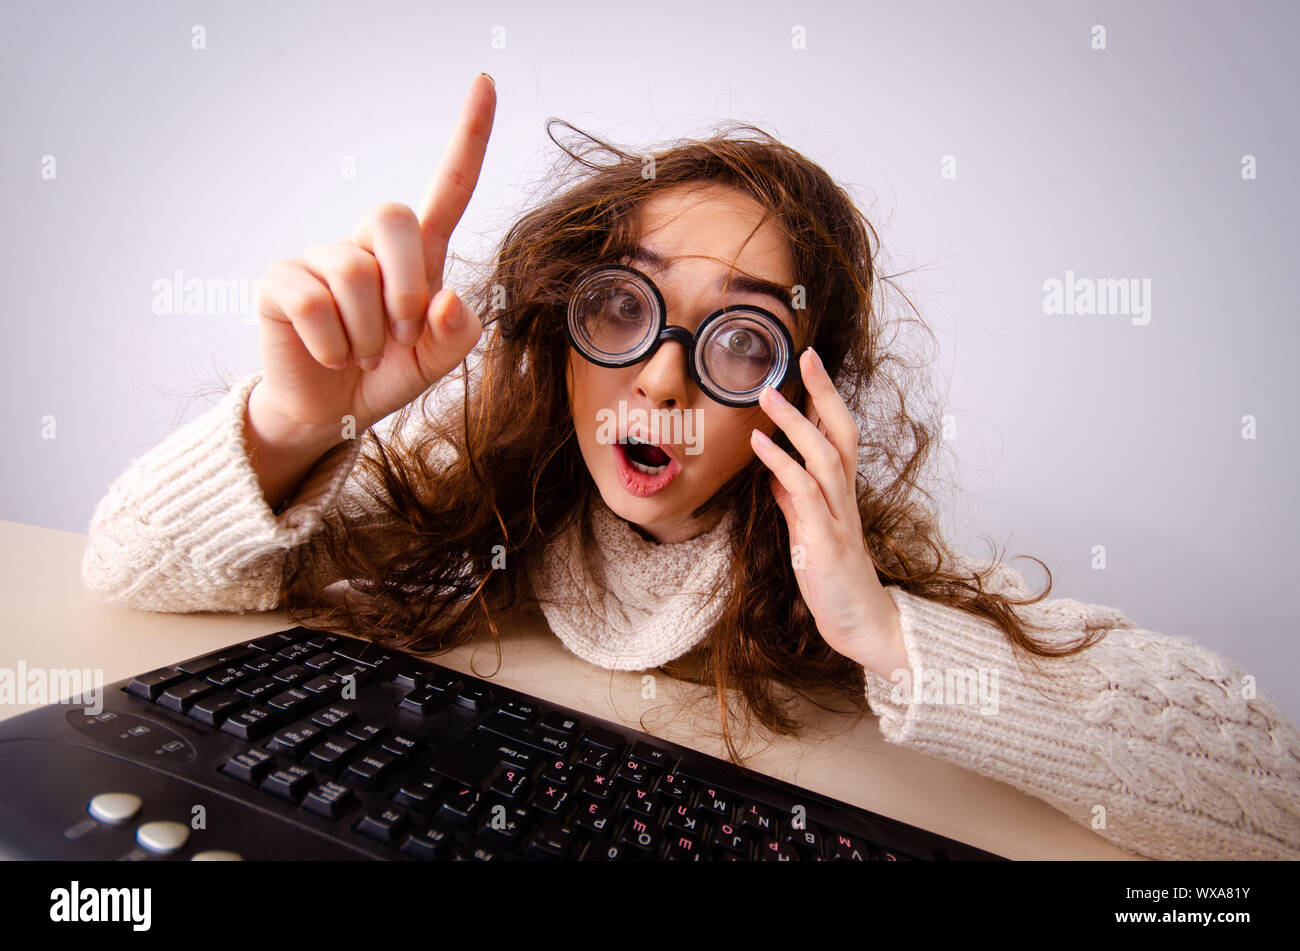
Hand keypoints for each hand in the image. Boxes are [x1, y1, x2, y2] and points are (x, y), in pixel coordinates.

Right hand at [251, 73, 495, 441]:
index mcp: (418, 255)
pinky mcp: (281, 283)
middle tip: (400, 333)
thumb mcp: (436, 361)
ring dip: (367, 332)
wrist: (332, 412)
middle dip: (405, 283)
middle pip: (392, 213)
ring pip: (353, 272)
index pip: (448, 187)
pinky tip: (330, 355)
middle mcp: (368, 245)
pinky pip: (313, 302)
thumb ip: (456, 333)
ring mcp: (320, 259)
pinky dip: (332, 344)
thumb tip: (444, 299)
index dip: (469, 138)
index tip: (486, 82)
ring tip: (361, 354)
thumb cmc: (387, 374)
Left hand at [750, 348, 908, 679]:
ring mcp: (838, 518)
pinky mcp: (825, 541)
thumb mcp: (809, 533)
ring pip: (826, 457)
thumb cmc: (835, 580)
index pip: (840, 433)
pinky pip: (803, 494)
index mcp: (842, 494)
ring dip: (797, 423)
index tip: (808, 363)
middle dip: (824, 392)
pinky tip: (761, 444)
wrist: (861, 624)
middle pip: (843, 432)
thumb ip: (795, 502)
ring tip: (769, 394)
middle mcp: (845, 498)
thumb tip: (776, 476)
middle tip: (804, 356)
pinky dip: (781, 464)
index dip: (826, 397)